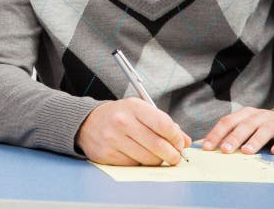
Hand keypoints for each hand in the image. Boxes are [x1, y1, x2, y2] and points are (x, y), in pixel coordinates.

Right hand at [76, 98, 190, 165]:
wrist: (88, 123)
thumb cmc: (119, 116)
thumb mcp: (140, 111)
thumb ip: (164, 124)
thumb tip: (185, 141)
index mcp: (133, 107)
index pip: (164, 125)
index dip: (176, 137)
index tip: (179, 143)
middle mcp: (122, 122)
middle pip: (158, 145)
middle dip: (172, 154)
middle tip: (174, 156)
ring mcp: (113, 139)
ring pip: (148, 159)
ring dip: (157, 160)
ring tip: (155, 155)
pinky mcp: (108, 155)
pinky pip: (134, 165)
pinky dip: (140, 163)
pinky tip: (137, 155)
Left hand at [202, 107, 273, 154]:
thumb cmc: (264, 128)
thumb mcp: (246, 129)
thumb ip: (227, 136)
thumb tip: (201, 145)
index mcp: (245, 115)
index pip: (227, 122)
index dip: (216, 134)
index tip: (206, 147)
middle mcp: (260, 116)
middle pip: (245, 125)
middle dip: (233, 138)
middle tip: (225, 150)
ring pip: (265, 129)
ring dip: (255, 140)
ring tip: (247, 151)